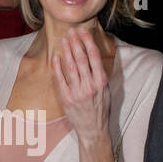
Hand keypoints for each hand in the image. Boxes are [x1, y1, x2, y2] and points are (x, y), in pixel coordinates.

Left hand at [52, 27, 110, 147]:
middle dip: (76, 43)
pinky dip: (58, 67)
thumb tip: (92, 55)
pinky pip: (61, 80)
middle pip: (82, 59)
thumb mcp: (106, 90)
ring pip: (71, 67)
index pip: (94, 57)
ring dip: (67, 51)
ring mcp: (77, 92)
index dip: (88, 42)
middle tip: (71, 31)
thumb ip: (99, 74)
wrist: (93, 130)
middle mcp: (90, 86)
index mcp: (101, 82)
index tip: (83, 32)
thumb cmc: (101, 109)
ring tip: (63, 40)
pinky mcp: (67, 99)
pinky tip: (56, 57)